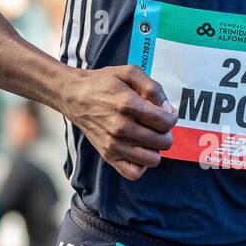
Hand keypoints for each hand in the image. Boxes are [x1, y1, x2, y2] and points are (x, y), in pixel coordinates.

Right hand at [64, 64, 176, 181]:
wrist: (74, 95)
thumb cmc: (104, 83)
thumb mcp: (130, 72)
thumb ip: (153, 87)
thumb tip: (167, 109)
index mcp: (128, 105)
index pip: (166, 122)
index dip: (171, 117)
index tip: (164, 112)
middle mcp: (121, 128)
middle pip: (163, 142)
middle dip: (164, 132)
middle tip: (154, 123)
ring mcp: (114, 145)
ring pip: (153, 160)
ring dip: (155, 148)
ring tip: (147, 136)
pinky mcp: (108, 155)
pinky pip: (134, 173)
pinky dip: (141, 165)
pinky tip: (139, 150)